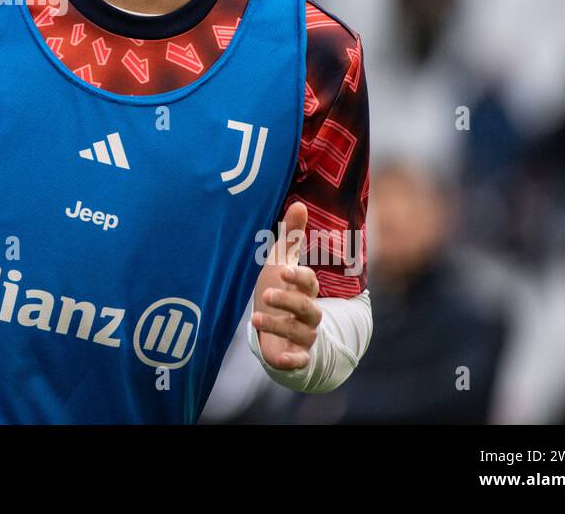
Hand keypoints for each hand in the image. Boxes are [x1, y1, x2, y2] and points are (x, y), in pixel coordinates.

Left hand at [251, 201, 321, 370]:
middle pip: (306, 308)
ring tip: (256, 318)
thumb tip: (300, 203)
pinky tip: (279, 360)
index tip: (283, 270)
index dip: (298, 277)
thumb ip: (291, 236)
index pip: (308, 282)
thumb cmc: (280, 289)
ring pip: (300, 333)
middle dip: (288, 301)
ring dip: (279, 327)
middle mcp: (308, 313)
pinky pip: (299, 361)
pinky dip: (292, 361)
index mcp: (305, 289)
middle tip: (267, 293)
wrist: (277, 328)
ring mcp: (303, 335)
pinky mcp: (296, 356)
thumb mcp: (281, 263)